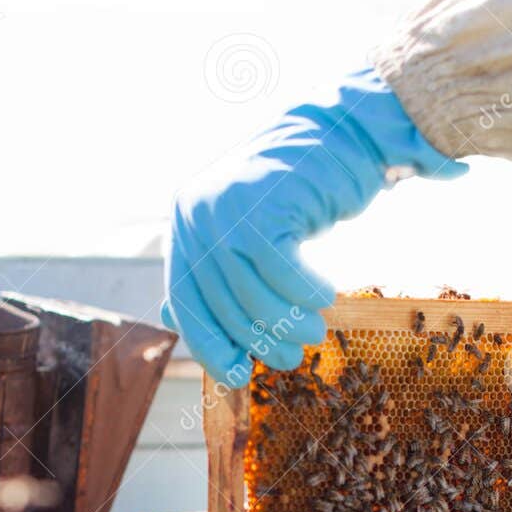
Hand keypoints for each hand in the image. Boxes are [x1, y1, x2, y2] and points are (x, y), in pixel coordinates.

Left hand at [162, 69, 465, 384]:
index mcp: (184, 224)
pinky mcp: (261, 205)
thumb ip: (209, 269)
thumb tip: (171, 319)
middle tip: (295, 358)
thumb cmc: (297, 193)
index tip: (239, 375)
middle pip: (222, 304)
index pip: (185, 303)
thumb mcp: (244, 231)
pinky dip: (307, 294)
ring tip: (315, 334)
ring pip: (252, 295)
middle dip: (260, 341)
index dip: (210, 346)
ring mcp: (225, 207)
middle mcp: (195, 214)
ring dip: (289, 324)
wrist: (340, 136)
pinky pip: (282, 273)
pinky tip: (327, 297)